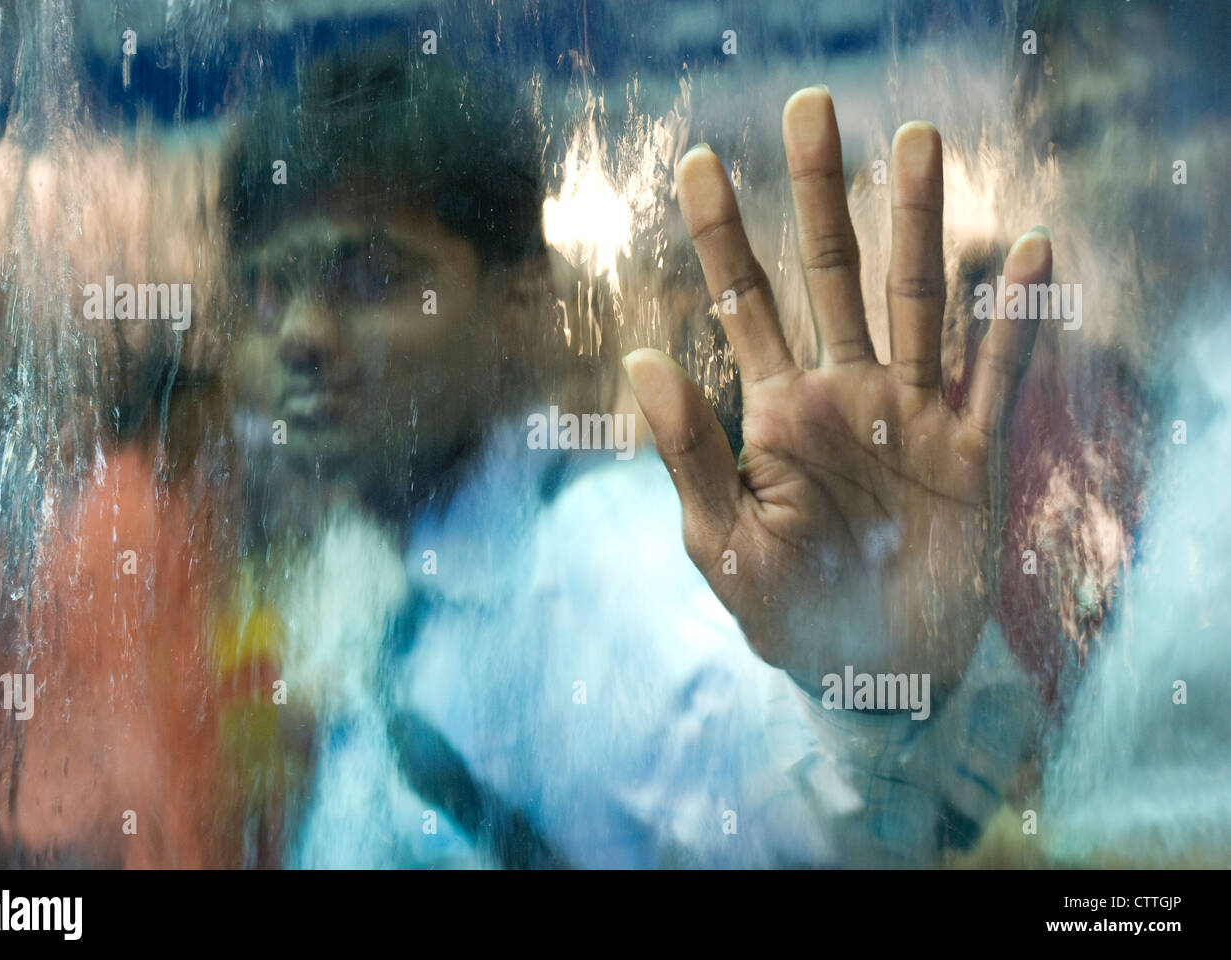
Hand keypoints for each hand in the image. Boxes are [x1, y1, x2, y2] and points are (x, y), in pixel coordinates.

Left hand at [625, 87, 1050, 691]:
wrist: (873, 677)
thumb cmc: (787, 617)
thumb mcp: (724, 543)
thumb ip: (690, 453)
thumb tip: (639, 355)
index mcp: (777, 412)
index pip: (743, 304)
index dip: (719, 234)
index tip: (695, 161)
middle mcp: (844, 393)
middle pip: (832, 275)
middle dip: (821, 194)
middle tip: (813, 105)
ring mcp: (911, 414)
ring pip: (917, 301)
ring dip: (921, 225)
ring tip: (920, 142)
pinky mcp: (970, 451)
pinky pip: (996, 373)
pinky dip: (1012, 319)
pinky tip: (1026, 251)